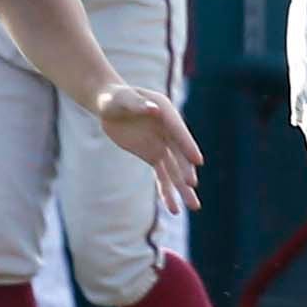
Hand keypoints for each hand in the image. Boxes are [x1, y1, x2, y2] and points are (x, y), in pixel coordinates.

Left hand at [90, 83, 203, 207]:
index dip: (187, 145)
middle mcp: (169, 131)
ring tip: (194, 207)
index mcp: (166, 113)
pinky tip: (173, 208)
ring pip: (174, 170)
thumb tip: (154, 110)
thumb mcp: (123, 99)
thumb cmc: (116, 98)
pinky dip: (166, 191)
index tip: (197, 161)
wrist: (109, 106)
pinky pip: (161, 175)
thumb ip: (138, 104)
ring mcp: (162, 145)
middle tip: (192, 185)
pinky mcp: (153, 156)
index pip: (178, 131)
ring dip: (182, 188)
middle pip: (180, 154)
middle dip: (186, 170)